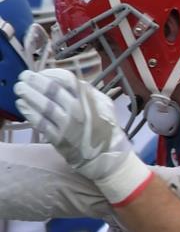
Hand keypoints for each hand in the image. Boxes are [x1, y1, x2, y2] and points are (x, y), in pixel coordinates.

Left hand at [16, 69, 150, 204]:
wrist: (108, 158)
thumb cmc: (105, 130)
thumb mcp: (104, 106)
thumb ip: (87, 92)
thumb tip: (64, 81)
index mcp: (90, 100)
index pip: (67, 79)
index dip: (51, 74)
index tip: (41, 73)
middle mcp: (79, 110)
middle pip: (52, 90)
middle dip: (35, 81)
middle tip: (24, 76)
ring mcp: (68, 125)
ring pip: (44, 105)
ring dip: (29, 95)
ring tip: (19, 89)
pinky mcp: (59, 139)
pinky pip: (41, 123)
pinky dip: (30, 112)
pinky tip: (23, 105)